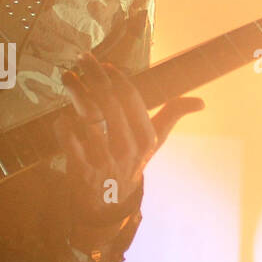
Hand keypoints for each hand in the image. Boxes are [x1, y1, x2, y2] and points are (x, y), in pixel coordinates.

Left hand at [52, 52, 204, 217]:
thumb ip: (172, 117)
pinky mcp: (81, 169)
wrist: (110, 202)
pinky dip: (64, 125)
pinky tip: (61, 114)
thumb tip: (200, 102)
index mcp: (145, 138)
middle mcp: (126, 147)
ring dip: (76, 93)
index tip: (106, 65)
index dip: (118, 79)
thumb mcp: (153, 143)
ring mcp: (103, 159)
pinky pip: (70, 141)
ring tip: (68, 76)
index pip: (132, 99)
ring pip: (88, 118)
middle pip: (109, 102)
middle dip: (94, 76)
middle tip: (83, 58)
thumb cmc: (130, 162)